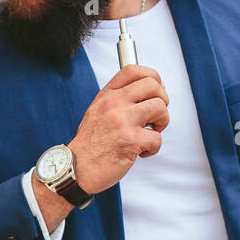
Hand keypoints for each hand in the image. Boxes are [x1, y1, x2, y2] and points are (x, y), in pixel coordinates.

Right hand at [67, 64, 169, 194]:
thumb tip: (151, 90)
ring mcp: (123, 121)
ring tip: (150, 133)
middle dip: (162, 100)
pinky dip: (153, 148)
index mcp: (107, 96)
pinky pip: (157, 138)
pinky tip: (141, 151)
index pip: (133, 71)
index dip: (152, 76)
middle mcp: (114, 104)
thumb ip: (119, 99)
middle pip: (153, 85)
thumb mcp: (97, 112)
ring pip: (160, 108)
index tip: (156, 89)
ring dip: (162, 123)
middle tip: (155, 115)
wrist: (76, 169)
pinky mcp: (131, 140)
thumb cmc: (89, 144)